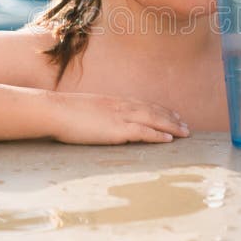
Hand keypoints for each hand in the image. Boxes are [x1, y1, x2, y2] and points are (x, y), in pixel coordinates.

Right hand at [45, 91, 189, 144]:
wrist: (55, 110)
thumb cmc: (64, 113)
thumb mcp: (85, 110)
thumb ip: (97, 115)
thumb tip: (99, 122)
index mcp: (113, 101)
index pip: (142, 104)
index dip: (159, 109)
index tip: (172, 114)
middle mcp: (121, 106)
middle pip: (153, 110)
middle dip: (171, 118)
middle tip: (186, 125)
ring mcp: (120, 116)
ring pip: (153, 120)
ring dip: (171, 126)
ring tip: (185, 132)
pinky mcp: (117, 129)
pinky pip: (143, 132)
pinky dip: (158, 135)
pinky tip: (169, 139)